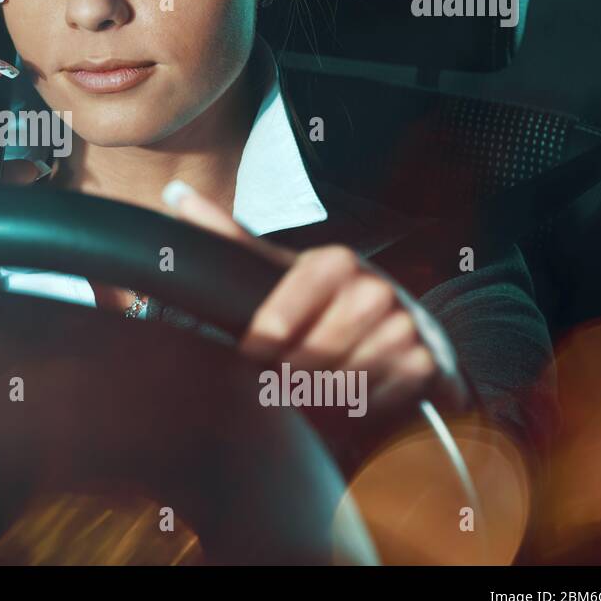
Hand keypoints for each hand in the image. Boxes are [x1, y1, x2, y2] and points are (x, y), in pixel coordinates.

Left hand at [161, 180, 470, 431]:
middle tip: (277, 380)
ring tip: (306, 391)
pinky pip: (381, 394)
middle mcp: (373, 286)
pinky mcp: (424, 360)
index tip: (249, 355)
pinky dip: (357, 405)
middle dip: (291, 372)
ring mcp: (404, 322)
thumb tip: (175, 195)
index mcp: (332, 262)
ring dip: (321, 392)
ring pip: (347, 375)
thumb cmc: (314, 301)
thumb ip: (226, 238)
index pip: (285, 309)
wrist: (381, 329)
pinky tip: (342, 396)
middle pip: (316, 349)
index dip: (263, 338)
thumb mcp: (271, 270)